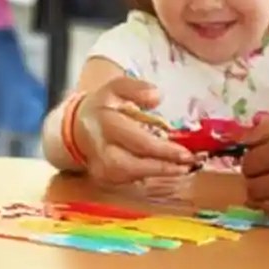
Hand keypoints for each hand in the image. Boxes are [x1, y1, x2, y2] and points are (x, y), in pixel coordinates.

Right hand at [75, 78, 197, 185]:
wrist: (78, 127)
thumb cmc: (103, 106)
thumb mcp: (116, 88)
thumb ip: (136, 88)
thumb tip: (157, 96)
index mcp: (105, 123)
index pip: (137, 141)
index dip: (163, 149)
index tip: (186, 152)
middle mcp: (100, 149)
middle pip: (133, 165)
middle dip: (164, 166)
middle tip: (190, 163)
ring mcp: (100, 167)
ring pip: (132, 177)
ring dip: (161, 174)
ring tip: (183, 168)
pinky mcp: (104, 178)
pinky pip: (131, 181)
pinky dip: (152, 176)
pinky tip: (168, 170)